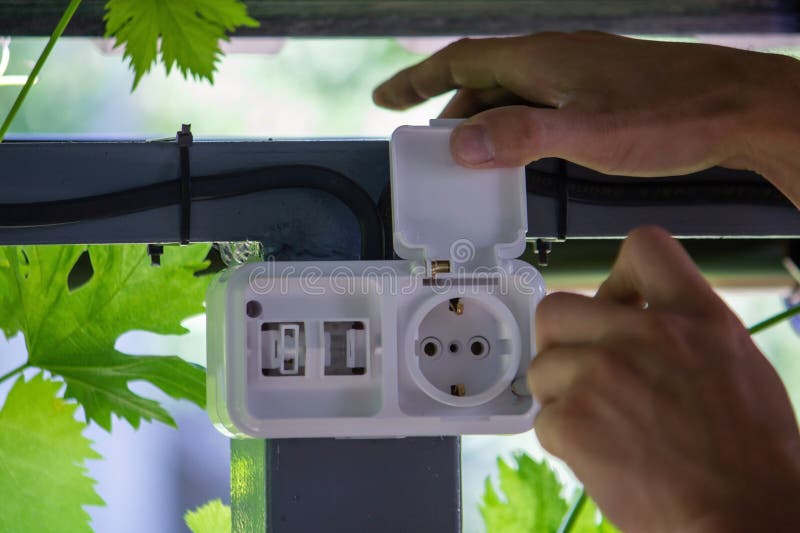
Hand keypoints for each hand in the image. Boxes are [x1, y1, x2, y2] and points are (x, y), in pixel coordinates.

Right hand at [374, 32, 799, 205]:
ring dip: (479, 119)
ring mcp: (575, 74)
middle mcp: (554, 59)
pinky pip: (535, 104)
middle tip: (423, 140)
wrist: (735, 107)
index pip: (461, 60)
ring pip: (509, 92)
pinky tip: (516, 150)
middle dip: (445, 107)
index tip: (385, 97)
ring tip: (463, 154)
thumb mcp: (587, 133)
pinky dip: (512, 125)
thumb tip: (461, 143)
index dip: (417, 80)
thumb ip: (520, 136)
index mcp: (542, 58)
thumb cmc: (670, 116)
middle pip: (481, 77)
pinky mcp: (594, 92)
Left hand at [529, 226, 799, 531]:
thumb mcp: (734, 363)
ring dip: (562, 396)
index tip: (618, 302)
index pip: (644, 247)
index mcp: (693, 315)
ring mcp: (603, 374)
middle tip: (585, 373)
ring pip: (542, 367)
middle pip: (557, 308)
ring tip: (604, 426)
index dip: (618, 275)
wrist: (745, 517)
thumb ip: (681, 329)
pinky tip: (601, 454)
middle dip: (563, 342)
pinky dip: (564, 440)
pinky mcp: (575, 419)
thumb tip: (636, 316)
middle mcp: (645, 333)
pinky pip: (544, 418)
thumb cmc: (751, 454)